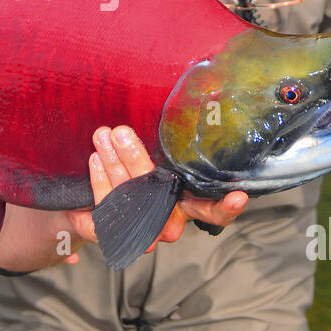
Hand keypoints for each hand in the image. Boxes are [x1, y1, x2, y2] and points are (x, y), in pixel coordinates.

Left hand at [65, 124, 246, 259]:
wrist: (92, 203)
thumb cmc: (136, 171)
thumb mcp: (157, 155)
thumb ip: (170, 141)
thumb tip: (188, 96)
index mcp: (186, 204)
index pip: (213, 211)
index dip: (226, 207)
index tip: (238, 196)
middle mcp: (168, 221)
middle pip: (158, 196)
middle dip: (137, 161)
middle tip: (121, 132)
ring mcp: (142, 232)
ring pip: (129, 197)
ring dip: (113, 162)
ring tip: (103, 135)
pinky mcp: (113, 234)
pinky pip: (107, 208)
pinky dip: (100, 181)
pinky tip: (96, 160)